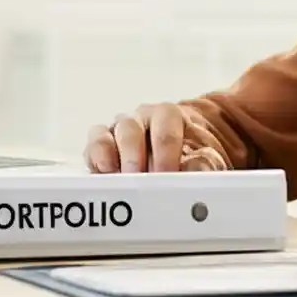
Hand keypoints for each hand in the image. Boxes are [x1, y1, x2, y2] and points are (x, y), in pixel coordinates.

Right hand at [84, 103, 228, 172]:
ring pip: (105, 137)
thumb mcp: (206, 156)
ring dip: (110, 160)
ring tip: (118, 180)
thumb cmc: (191, 152)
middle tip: (140, 181)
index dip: (165, 152)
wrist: (181, 150)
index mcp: (166, 115)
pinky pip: (91, 149)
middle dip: (134, 157)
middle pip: (130, 130)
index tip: (167, 175)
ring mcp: (117, 131)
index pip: (164, 128)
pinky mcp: (101, 147)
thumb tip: (196, 173)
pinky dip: (94, 162)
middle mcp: (139, 119)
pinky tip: (103, 177)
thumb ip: (204, 164)